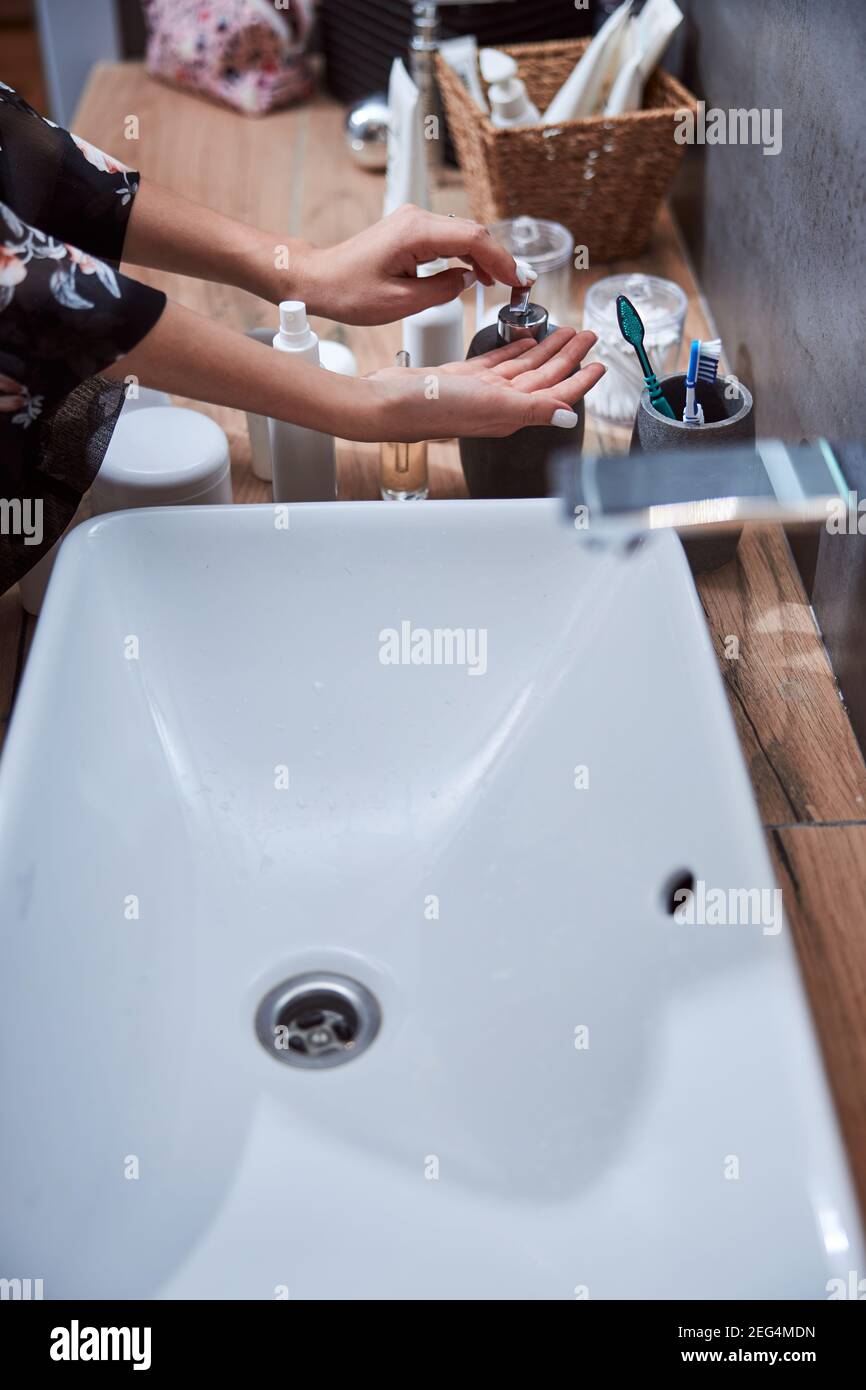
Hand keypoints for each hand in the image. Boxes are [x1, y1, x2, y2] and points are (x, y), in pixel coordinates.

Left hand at [297, 204, 528, 325]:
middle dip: (499, 258)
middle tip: (519, 284)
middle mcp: (416, 219)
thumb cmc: (348, 292)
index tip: (518, 280)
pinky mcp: (409, 231)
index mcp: (415, 233)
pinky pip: (448, 239)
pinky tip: (476, 275)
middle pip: (472, 232)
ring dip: (484, 257)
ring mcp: (413, 222)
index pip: (472, 238)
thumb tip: (468, 280)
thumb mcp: (400, 303)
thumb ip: (442, 290)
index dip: (501, 259)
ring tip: (501, 283)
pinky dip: (467, 255)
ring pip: (462, 234)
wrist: (319, 279)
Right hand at [365, 328, 604, 440]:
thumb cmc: (434, 407)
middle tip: (588, 335)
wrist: (389, 403)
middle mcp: (501, 403)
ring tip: (565, 331)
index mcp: (512, 412)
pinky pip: (498, 362)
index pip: (557, 394)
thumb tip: (570, 417)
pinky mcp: (463, 378)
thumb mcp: (492, 405)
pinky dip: (514, 350)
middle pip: (545, 377)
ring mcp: (482, 391)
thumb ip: (535, 409)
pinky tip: (526, 340)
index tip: (601, 363)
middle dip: (568, 356)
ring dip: (546, 349)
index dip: (581, 379)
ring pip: (523, 367)